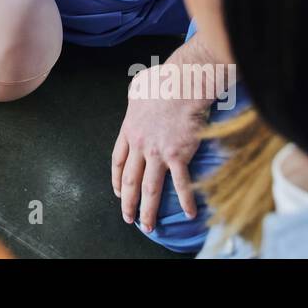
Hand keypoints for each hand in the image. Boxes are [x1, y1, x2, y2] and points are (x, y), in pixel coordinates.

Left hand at [111, 47, 216, 233]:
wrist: (182, 83)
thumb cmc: (162, 81)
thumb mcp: (138, 88)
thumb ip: (135, 100)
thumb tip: (136, 96)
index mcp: (129, 130)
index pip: (118, 161)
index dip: (117, 179)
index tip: (118, 192)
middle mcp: (140, 145)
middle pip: (130, 180)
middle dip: (128, 203)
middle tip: (128, 218)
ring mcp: (157, 152)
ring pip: (150, 188)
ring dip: (148, 210)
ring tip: (147, 226)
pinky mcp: (178, 155)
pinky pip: (181, 184)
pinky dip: (186, 200)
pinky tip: (190, 213)